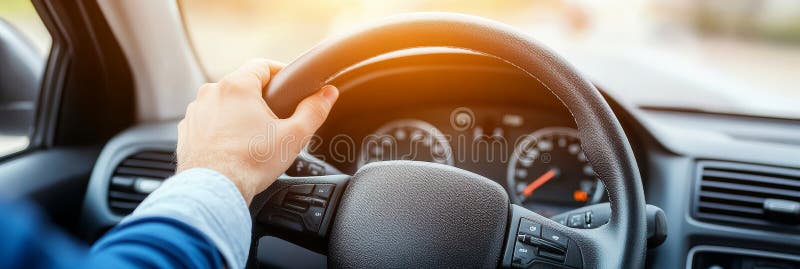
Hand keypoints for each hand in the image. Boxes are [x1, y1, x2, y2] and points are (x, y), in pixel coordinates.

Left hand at [176, 59, 338, 203]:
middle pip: (243, 85)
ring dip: (238, 114)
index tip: (289, 86)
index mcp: (237, 86)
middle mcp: (211, 92)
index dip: (280, 73)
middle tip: (275, 120)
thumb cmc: (250, 163)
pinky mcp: (187, 130)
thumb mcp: (294, 136)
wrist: (214, 190)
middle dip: (260, 99)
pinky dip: (221, 129)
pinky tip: (233, 148)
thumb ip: (314, 110)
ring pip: (224, 103)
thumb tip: (328, 94)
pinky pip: (209, 121)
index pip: (262, 65)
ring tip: (253, 138)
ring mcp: (196, 111)